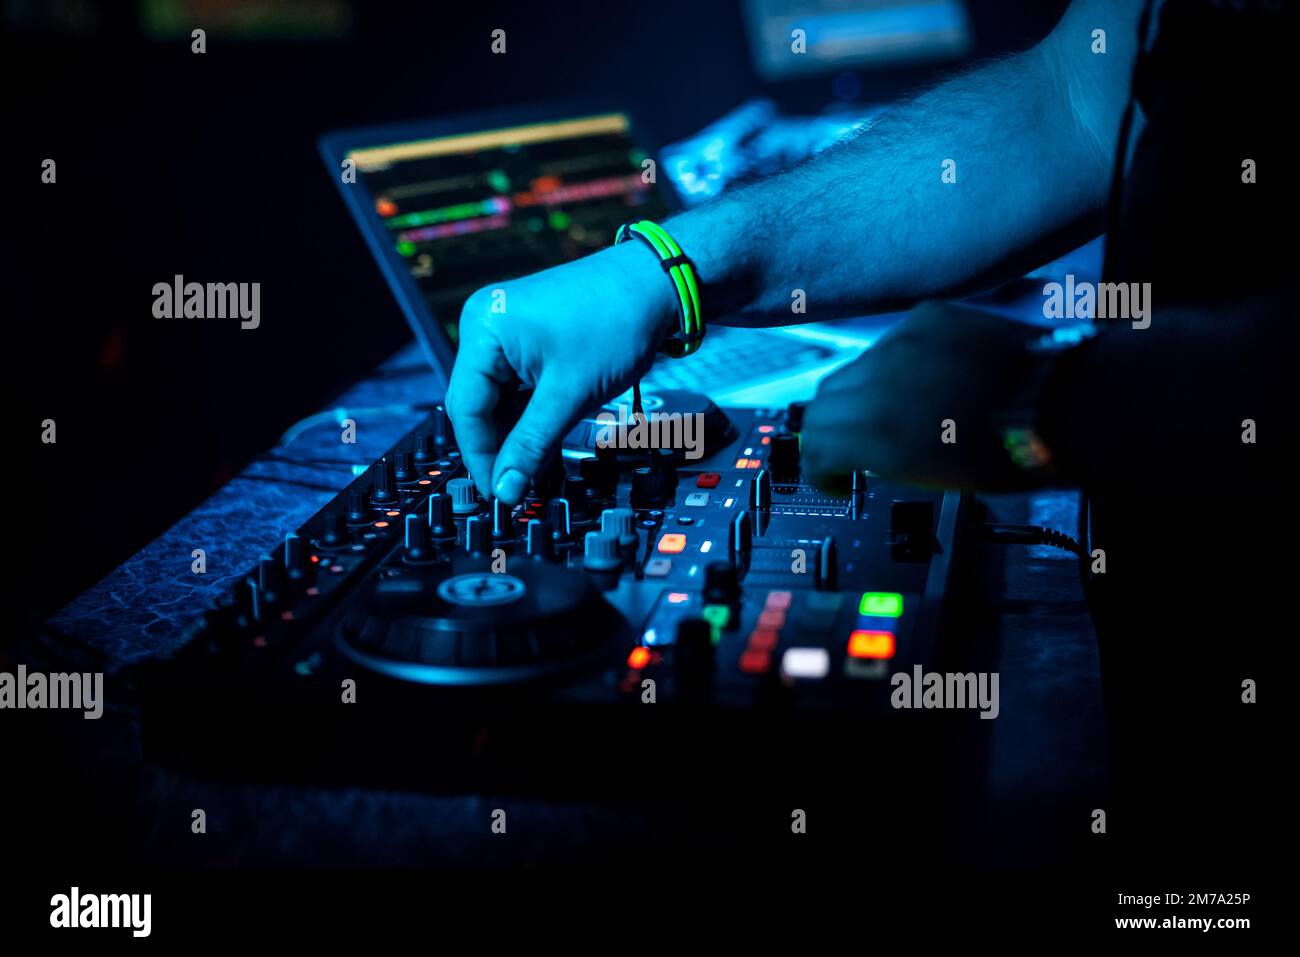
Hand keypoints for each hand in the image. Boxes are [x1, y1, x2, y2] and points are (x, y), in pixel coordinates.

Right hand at [446, 242, 677, 503]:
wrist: (657, 283)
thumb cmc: (616, 322)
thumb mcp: (571, 394)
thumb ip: (532, 444)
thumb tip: (506, 489)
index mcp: (484, 329)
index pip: (466, 408)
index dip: (481, 457)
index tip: (500, 493)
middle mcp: (485, 325)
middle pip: (477, 405)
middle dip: (498, 448)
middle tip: (517, 489)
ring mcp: (505, 331)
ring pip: (498, 400)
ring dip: (516, 435)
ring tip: (534, 472)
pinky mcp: (526, 339)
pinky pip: (516, 388)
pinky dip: (529, 416)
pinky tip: (542, 444)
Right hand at [801, 301, 1047, 490]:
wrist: (1061, 404)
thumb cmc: (1008, 454)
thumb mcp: (931, 478)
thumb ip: (882, 458)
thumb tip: (864, 453)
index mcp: (874, 435)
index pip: (813, 446)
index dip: (819, 470)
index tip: (835, 480)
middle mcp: (877, 383)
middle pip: (822, 404)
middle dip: (830, 431)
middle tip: (851, 449)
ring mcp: (900, 345)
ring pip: (852, 369)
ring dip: (859, 395)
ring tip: (889, 412)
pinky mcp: (927, 319)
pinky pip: (890, 343)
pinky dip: (894, 364)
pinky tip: (920, 379)